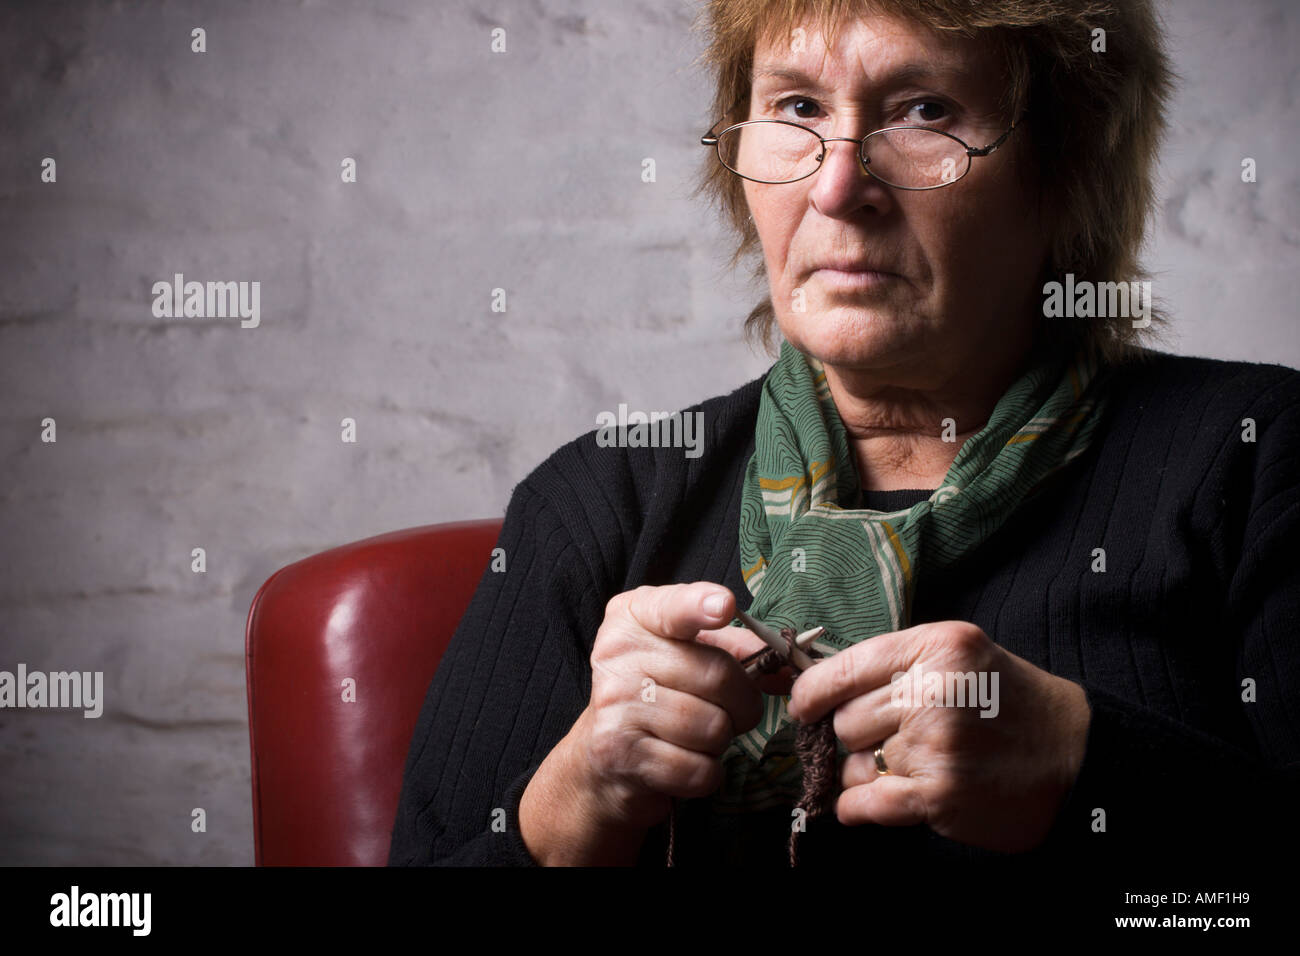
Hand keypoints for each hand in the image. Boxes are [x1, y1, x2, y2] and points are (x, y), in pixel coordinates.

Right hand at [520, 582, 783, 863]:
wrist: (603, 759)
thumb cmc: (659, 695)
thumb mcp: (689, 654)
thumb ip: (735, 648)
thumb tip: (786, 670)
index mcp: (634, 617)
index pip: (674, 607)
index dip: (701, 605)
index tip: (724, 606)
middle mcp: (617, 654)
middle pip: (717, 675)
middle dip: (743, 703)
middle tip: (731, 712)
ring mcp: (614, 705)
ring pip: (712, 727)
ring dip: (721, 741)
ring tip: (698, 736)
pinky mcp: (619, 754)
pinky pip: (698, 769)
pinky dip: (706, 774)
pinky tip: (685, 763)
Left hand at [787, 620, 1090, 852]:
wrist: (1077, 756)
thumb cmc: (1009, 702)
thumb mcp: (959, 655)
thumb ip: (895, 663)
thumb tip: (817, 685)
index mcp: (935, 647)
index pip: (841, 669)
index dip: (811, 693)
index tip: (805, 706)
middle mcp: (933, 692)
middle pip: (844, 721)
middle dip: (851, 736)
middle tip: (879, 741)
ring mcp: (936, 746)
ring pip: (852, 764)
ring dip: (863, 772)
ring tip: (901, 768)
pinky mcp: (939, 795)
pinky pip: (864, 804)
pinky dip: (857, 807)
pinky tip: (871, 802)